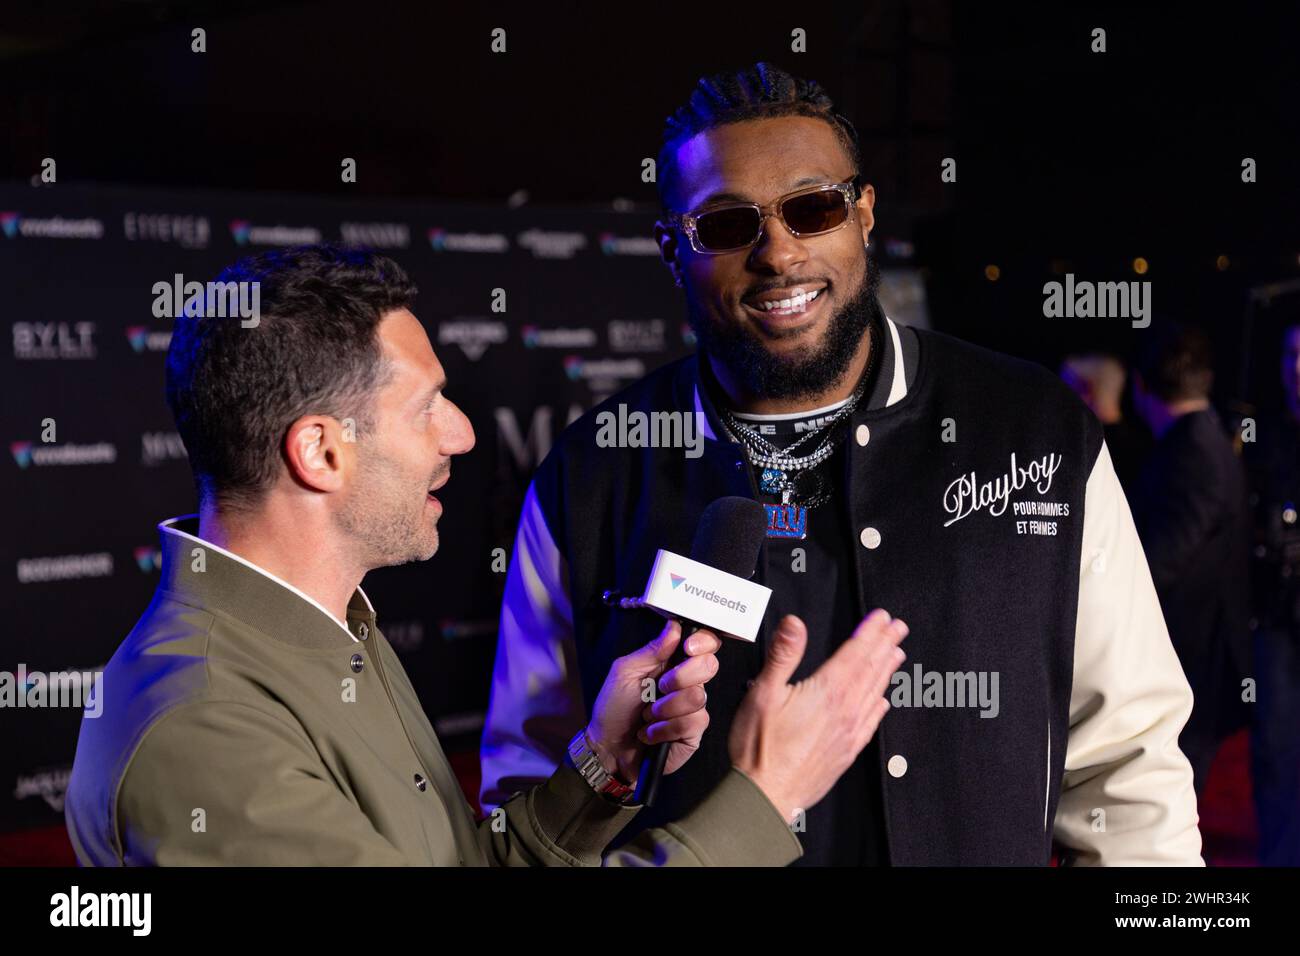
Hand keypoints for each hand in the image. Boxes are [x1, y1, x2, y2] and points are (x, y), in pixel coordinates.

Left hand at [586, 620, 722, 784]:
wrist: (608, 748)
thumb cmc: (614, 709)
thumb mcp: (625, 672)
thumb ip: (651, 650)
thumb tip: (674, 627)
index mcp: (672, 664)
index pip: (703, 645)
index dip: (703, 642)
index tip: (688, 647)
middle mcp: (686, 683)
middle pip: (709, 665)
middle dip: (680, 676)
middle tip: (659, 687)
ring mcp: (692, 708)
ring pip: (698, 696)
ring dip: (665, 708)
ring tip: (647, 716)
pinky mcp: (693, 732)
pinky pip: (692, 722)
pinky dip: (664, 728)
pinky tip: (651, 733)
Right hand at [729, 609, 906, 823]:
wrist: (767, 795)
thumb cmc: (761, 748)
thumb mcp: (763, 693)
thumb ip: (783, 655)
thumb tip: (794, 624)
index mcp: (827, 692)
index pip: (855, 653)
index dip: (870, 632)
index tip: (882, 618)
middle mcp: (845, 711)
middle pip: (871, 669)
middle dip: (885, 644)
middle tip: (898, 628)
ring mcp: (849, 732)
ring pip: (875, 692)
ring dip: (887, 670)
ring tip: (896, 654)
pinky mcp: (847, 751)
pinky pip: (871, 722)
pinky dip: (880, 705)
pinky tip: (883, 700)